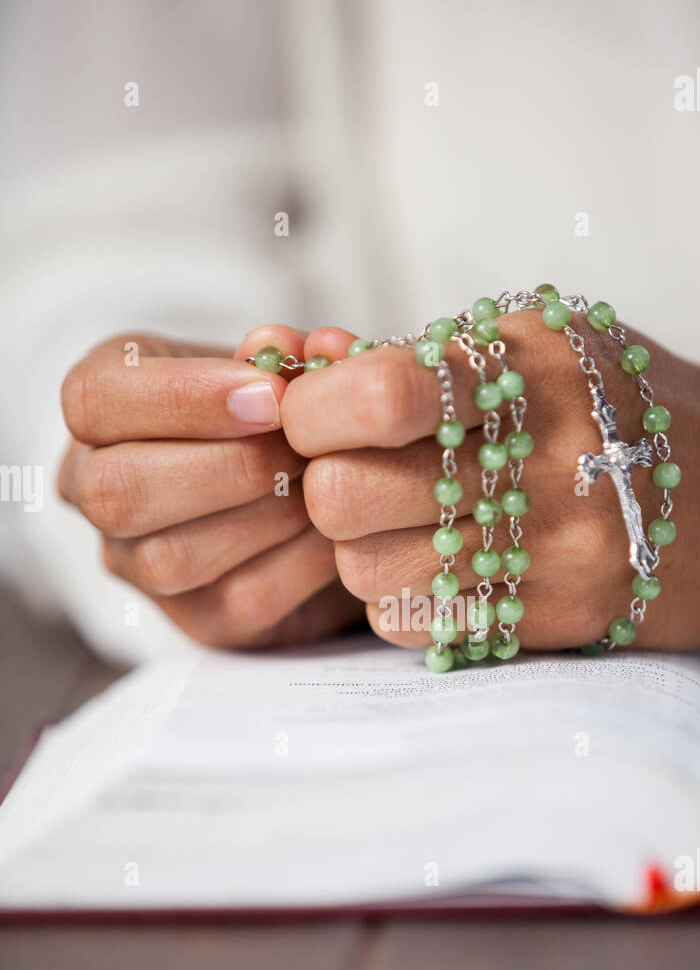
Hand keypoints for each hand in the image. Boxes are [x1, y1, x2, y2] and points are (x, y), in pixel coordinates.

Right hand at [58, 326, 363, 646]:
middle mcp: (92, 490)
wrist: (315, 486)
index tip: (270, 394)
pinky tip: (338, 531)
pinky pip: (240, 600)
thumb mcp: (270, 365)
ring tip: (324, 485)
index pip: (95, 401)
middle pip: (119, 492)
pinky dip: (301, 562)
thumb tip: (292, 349)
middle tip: (303, 448)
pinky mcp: (199, 620)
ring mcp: (136, 565)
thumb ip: (280, 353)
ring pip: (170, 558)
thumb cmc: (274, 410)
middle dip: (226, 467)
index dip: (181, 398)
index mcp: (99, 408)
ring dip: (265, 517)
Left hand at [283, 313, 699, 651]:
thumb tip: (299, 373)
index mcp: (532, 365)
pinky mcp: (562, 616)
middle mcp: (546, 457)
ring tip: (407, 523)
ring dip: (362, 548)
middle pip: (345, 495)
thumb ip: (424, 361)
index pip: (368, 398)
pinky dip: (404, 597)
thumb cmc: (626, 410)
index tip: (317, 419)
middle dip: (327, 486)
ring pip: (367, 569)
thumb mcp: (543, 348)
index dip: (310, 414)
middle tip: (359, 475)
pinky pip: (417, 623)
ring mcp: (557, 547)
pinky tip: (444, 567)